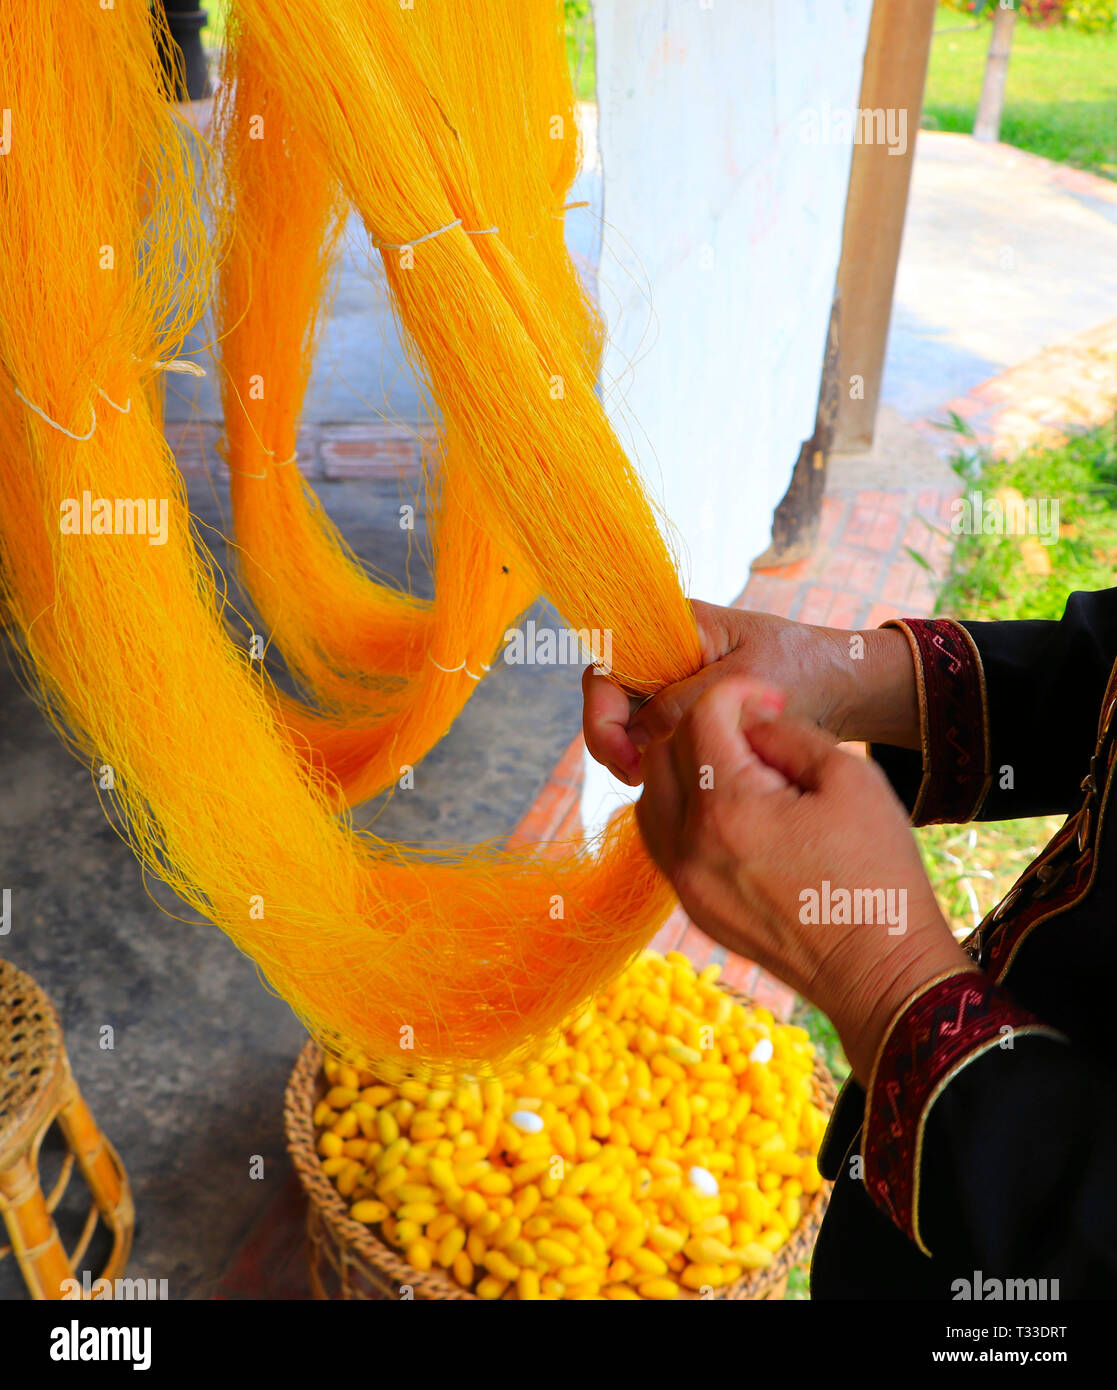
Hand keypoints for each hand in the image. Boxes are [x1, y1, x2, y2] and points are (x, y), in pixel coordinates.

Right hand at [582, 600, 919, 785]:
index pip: (609, 662)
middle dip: (612, 739)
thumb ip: (685, 704)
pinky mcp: (689, 705)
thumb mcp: (746, 683)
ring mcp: (675, 678)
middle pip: (610, 694)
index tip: (627, 754)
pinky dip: (656, 757)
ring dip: (633, 752)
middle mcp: (665, 650)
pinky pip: (653, 732)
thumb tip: (636, 737)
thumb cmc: (804, 669)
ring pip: (628, 718)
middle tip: (636, 778)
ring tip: (656, 782)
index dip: (603, 710)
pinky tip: (677, 778)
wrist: (847, 685)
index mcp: (674, 625)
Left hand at [634, 676, 974, 1083]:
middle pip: (662, 752)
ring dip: (682, 768)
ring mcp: (685, 882)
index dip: (737, 693)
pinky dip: (679, 812)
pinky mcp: (691, 907)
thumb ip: (789, 733)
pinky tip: (726, 811)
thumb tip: (749, 721)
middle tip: (757, 735)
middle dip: (704, 726)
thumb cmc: (879, 873)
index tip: (771, 700)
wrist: (880, 970)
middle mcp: (691, 845)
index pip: (700, 716)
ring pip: (649, 796)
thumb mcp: (852, 777)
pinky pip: (661, 840)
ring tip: (738, 771)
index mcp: (730, 808)